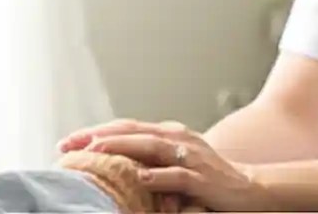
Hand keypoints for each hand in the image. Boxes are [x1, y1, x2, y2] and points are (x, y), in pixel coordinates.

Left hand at [60, 120, 272, 211]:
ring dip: (122, 148)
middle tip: (71, 144)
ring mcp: (190, 156)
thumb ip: (147, 160)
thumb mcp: (173, 164)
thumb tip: (110, 165)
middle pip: (132, 131)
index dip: (95, 132)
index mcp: (167, 133)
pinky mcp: (202, 178)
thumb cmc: (207, 178)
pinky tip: (138, 178)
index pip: (125, 128)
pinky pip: (176, 176)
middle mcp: (177, 137)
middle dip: (99, 136)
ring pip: (151, 147)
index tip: (68, 141)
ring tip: (96, 151)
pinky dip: (157, 176)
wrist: (249, 189)